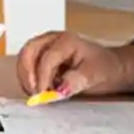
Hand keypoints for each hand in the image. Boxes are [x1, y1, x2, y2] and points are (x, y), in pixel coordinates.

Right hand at [16, 32, 133, 97]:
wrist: (108, 65)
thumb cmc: (103, 66)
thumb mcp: (94, 74)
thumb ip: (76, 81)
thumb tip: (59, 90)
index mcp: (66, 41)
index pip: (47, 57)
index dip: (42, 77)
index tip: (43, 94)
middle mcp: (52, 39)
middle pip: (28, 51)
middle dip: (27, 74)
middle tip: (33, 93)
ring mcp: (45, 46)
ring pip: (24, 57)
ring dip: (26, 76)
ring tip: (36, 93)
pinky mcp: (41, 55)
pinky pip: (27, 65)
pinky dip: (28, 78)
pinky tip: (38, 89)